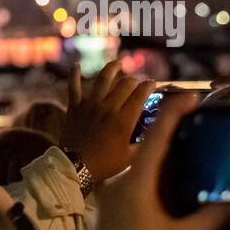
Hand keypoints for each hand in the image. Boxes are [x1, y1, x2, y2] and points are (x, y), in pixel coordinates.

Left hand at [61, 59, 154, 181]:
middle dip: (133, 80)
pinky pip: (73, 86)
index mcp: (123, 120)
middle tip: (137, 82)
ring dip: (111, 68)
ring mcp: (90, 104)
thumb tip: (156, 135)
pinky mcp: (75, 106)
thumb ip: (144, 144)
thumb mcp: (130, 158)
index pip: (140, 95)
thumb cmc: (105, 164)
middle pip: (124, 84)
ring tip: (117, 62)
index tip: (153, 83)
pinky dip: (74, 75)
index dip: (148, 86)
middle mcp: (108, 107)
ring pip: (102, 79)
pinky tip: (76, 65)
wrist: (75, 166)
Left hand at [95, 94, 229, 229]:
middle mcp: (122, 179)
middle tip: (197, 120)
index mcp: (137, 181)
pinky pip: (132, 174)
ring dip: (162, 150)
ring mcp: (113, 188)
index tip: (190, 94)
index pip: (157, 136)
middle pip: (149, 145)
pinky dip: (151, 167)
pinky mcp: (111, 200)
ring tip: (187, 145)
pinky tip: (167, 172)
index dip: (173, 111)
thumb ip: (208, 220)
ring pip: (141, 160)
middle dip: (173, 131)